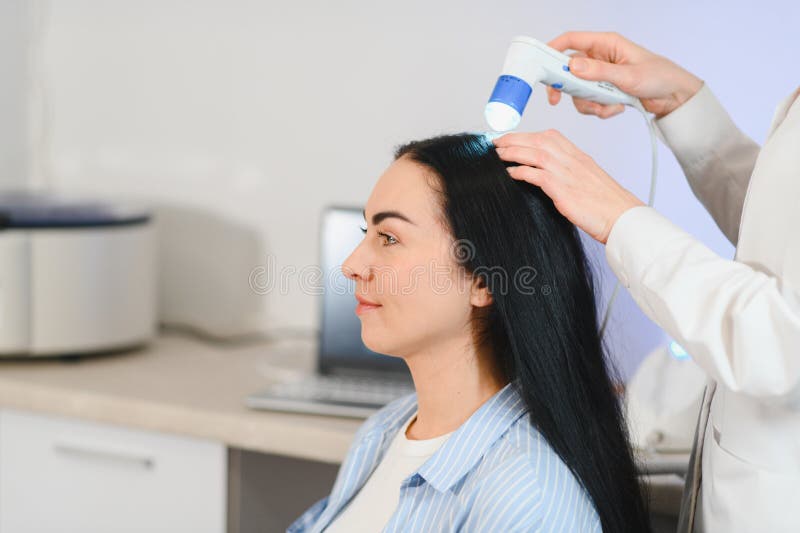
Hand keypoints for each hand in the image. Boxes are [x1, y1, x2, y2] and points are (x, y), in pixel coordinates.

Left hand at [494, 130, 643, 243]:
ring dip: (512, 152)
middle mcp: (571, 159)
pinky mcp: (562, 189)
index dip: (526, 134)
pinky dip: (520, 171)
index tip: (510, 137)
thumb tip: (547, 172)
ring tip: (497, 155)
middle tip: (495, 143)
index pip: (548, 136)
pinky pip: (536, 175)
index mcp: (577, 154)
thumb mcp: (587, 177)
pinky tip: (510, 173)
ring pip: (534, 153)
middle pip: (537, 140)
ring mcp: (566, 172)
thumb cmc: (606, 202)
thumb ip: (568, 170)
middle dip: (513, 139)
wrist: (621, 216)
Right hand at [546, 31, 703, 118]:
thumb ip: (599, 72)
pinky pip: (589, 103)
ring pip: (577, 91)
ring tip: (608, 106)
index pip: (571, 41)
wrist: (674, 97)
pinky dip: (600, 110)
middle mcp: (599, 58)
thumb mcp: (628, 76)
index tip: (539, 65)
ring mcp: (600, 76)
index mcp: (605, 44)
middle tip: (556, 99)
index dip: (552, 50)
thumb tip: (573, 68)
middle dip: (566, 88)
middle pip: (568, 70)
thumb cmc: (659, 77)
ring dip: (588, 103)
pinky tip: (616, 108)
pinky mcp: (604, 91)